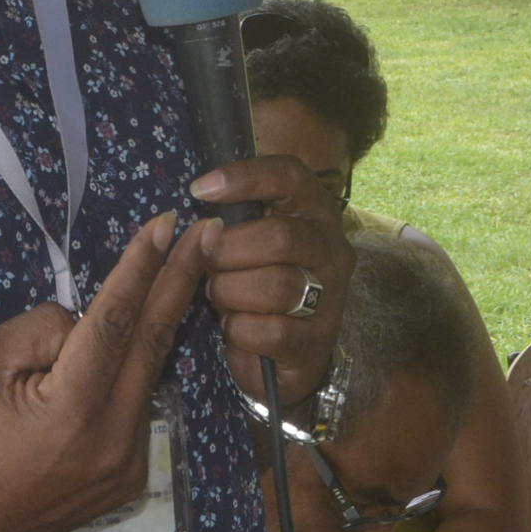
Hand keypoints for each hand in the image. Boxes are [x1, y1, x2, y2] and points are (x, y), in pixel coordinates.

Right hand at [0, 214, 206, 531]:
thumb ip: (44, 328)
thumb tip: (86, 321)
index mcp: (74, 409)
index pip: (118, 319)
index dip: (144, 266)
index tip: (170, 224)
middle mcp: (114, 440)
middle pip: (156, 342)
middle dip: (183, 281)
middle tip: (211, 234)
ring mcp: (128, 466)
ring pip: (146, 377)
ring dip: (144, 333)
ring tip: (152, 288)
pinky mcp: (129, 481)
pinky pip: (137, 410)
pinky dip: (127, 380)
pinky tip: (100, 373)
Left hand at [194, 156, 353, 405]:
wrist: (286, 354)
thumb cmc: (256, 285)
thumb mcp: (247, 243)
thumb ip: (230, 218)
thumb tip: (198, 196)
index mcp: (314, 213)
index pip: (291, 177)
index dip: (245, 177)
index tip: (199, 189)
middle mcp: (332, 249)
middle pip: (279, 237)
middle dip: (228, 252)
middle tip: (207, 264)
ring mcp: (332, 297)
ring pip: (277, 285)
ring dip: (231, 292)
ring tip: (218, 297)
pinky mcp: (319, 340)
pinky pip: (273, 331)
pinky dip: (241, 330)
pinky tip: (234, 328)